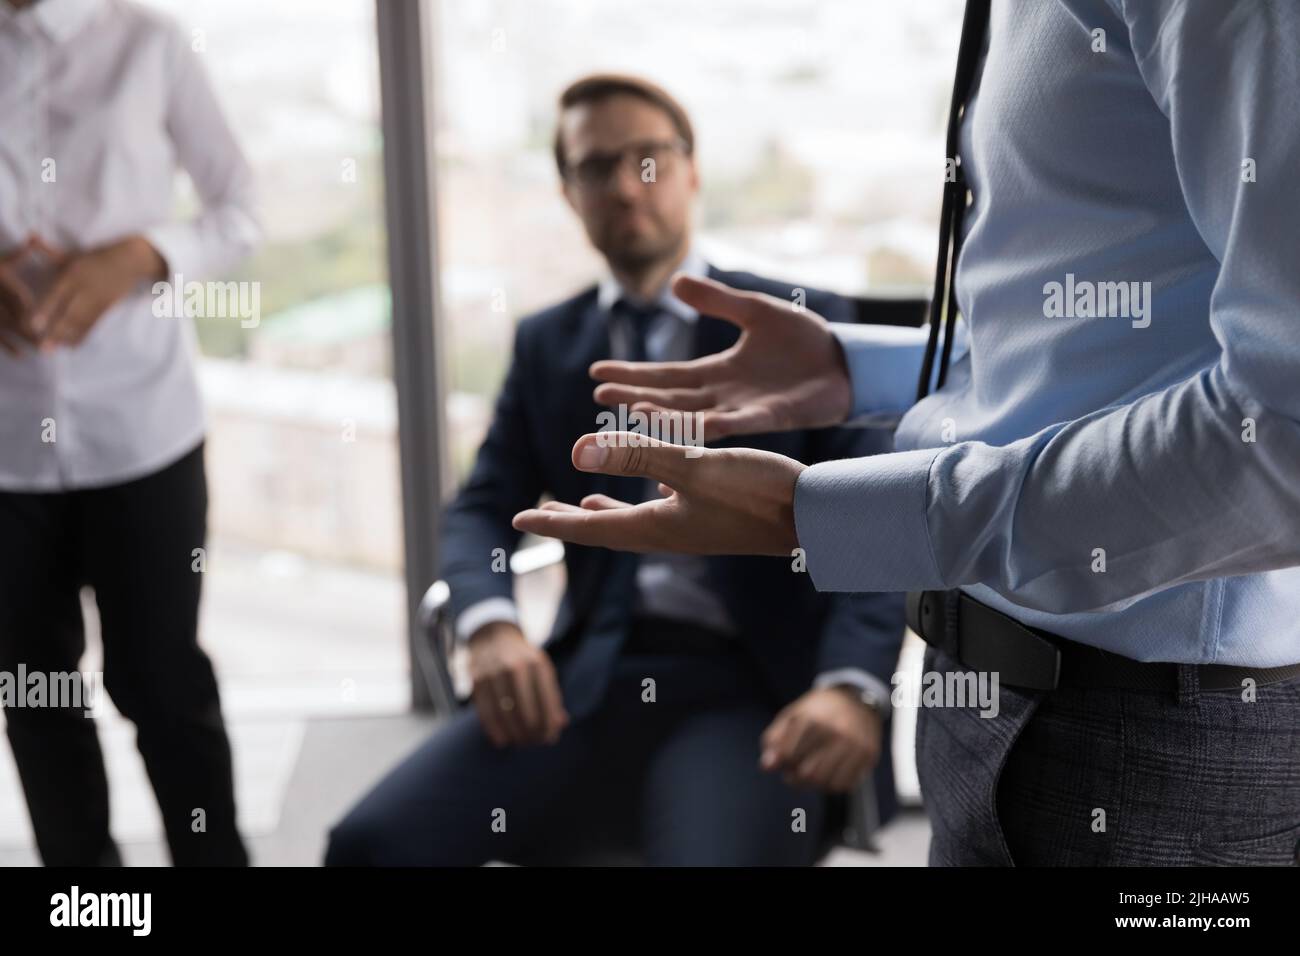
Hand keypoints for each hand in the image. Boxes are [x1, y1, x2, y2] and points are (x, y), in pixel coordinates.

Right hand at [0, 238, 44, 355]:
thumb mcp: (1, 258)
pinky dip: (7, 346)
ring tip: (42, 350)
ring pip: (6, 329)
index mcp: (2, 282)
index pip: (21, 300)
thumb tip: (34, 236)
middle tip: (53, 344)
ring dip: (24, 341)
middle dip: (35, 332)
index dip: (37, 312)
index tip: (55, 323)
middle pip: (17, 318)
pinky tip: (20, 355)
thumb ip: (20, 253)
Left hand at [28, 236, 165, 349]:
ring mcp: (98, 299)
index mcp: (74, 272)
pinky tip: (71, 345)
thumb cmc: (97, 256)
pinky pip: (93, 324)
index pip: (57, 293)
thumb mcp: (74, 253)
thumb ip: (50, 251)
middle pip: (68, 313)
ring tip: (53, 349)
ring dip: (66, 337)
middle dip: (55, 331)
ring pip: (80, 321)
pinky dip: (82, 336)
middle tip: (42, 347)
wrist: (131, 260)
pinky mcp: (107, 307)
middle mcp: (86, 288)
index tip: (34, 325)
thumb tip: (31, 237)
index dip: (46, 310)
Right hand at [466, 621, 568, 747]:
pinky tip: (502, 741)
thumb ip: (552, 696)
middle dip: (533, 733)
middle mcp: (516, 667)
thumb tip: (561, 724)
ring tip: (521, 742)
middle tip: (535, 742)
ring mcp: (494, 673)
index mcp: (538, 664)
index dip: (550, 724)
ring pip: (507, 715)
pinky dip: (495, 731)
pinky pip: (487, 712)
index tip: (551, 738)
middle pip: (528, 712)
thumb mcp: (542, 670)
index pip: (547, 702)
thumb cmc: (523, 660)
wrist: (493, 636)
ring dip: (516, 734)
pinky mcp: (477, 680)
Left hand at [511, 432, 804, 554]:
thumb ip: (636, 454)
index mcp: (658, 526)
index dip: (553, 523)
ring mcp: (694, 527)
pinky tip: (652, 488)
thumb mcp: (693, 465)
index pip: (591, 529)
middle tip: (537, 519)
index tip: (517, 521)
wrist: (816, 515)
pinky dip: (643, 500)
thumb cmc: (759, 491)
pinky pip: (664, 510)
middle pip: (606, 530)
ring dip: (604, 514)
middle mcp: (670, 532)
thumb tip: (576, 451)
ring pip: (634, 520)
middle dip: (570, 522)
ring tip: (582, 507)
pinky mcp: (714, 517)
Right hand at [591, 274, 853, 440]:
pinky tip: (687, 426)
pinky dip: (710, 427)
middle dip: (635, 396)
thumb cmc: (803, 340)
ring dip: (661, 415)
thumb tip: (676, 283)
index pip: (665, 377)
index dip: (633, 375)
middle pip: (669, 399)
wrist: (846, 362)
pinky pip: (735, 425)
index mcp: (716, 373)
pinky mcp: (770, 417)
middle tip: (601, 394)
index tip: (598, 373)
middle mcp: (722, 397)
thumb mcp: (755, 312)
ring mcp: (743, 410)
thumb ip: (718, 302)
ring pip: (692, 417)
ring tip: (630, 410)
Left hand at [760, 686, 881, 792]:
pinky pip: (845, 785)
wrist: (856, 699)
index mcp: (812, 719)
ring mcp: (855, 744)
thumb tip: (767, 767)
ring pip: (827, 783)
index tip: (782, 760)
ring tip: (809, 773)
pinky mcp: (868, 755)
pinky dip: (831, 785)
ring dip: (813, 784)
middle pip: (808, 774)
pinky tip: (827, 773)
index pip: (788, 756)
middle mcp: (836, 732)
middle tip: (793, 773)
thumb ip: (774, 740)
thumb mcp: (791, 716)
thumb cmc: (818, 712)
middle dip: (795, 778)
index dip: (780, 763)